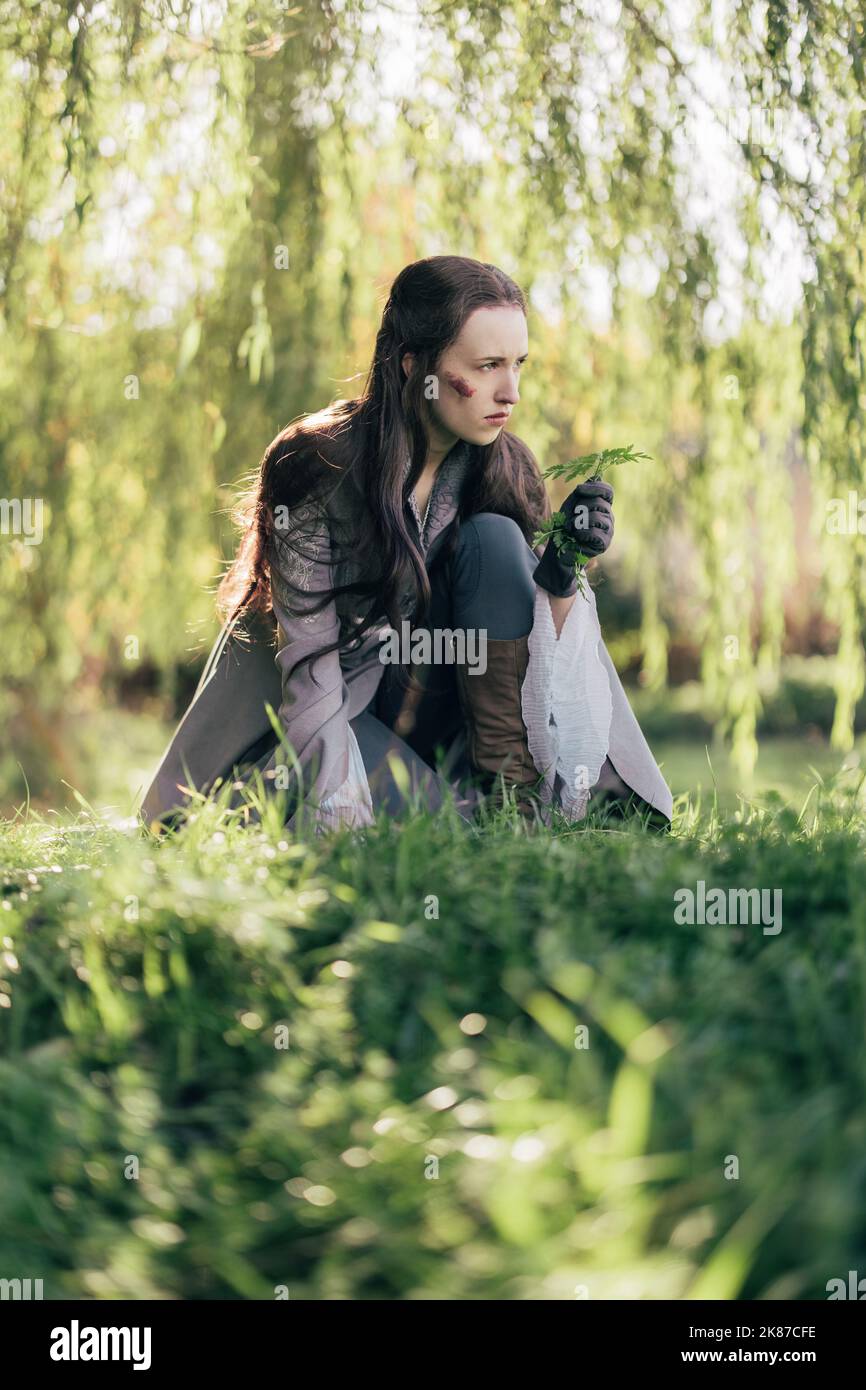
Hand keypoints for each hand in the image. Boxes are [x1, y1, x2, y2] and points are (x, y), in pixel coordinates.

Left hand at [533, 477, 614, 596]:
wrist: (557, 549)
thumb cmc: (563, 526)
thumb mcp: (572, 504)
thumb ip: (583, 492)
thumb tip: (597, 475)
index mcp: (601, 505)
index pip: (607, 491)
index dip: (595, 487)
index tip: (578, 490)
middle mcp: (608, 516)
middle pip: (600, 503)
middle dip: (581, 508)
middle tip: (572, 519)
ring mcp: (608, 530)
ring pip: (598, 517)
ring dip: (579, 522)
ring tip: (573, 530)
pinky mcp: (604, 544)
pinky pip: (596, 533)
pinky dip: (582, 534)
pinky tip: (577, 538)